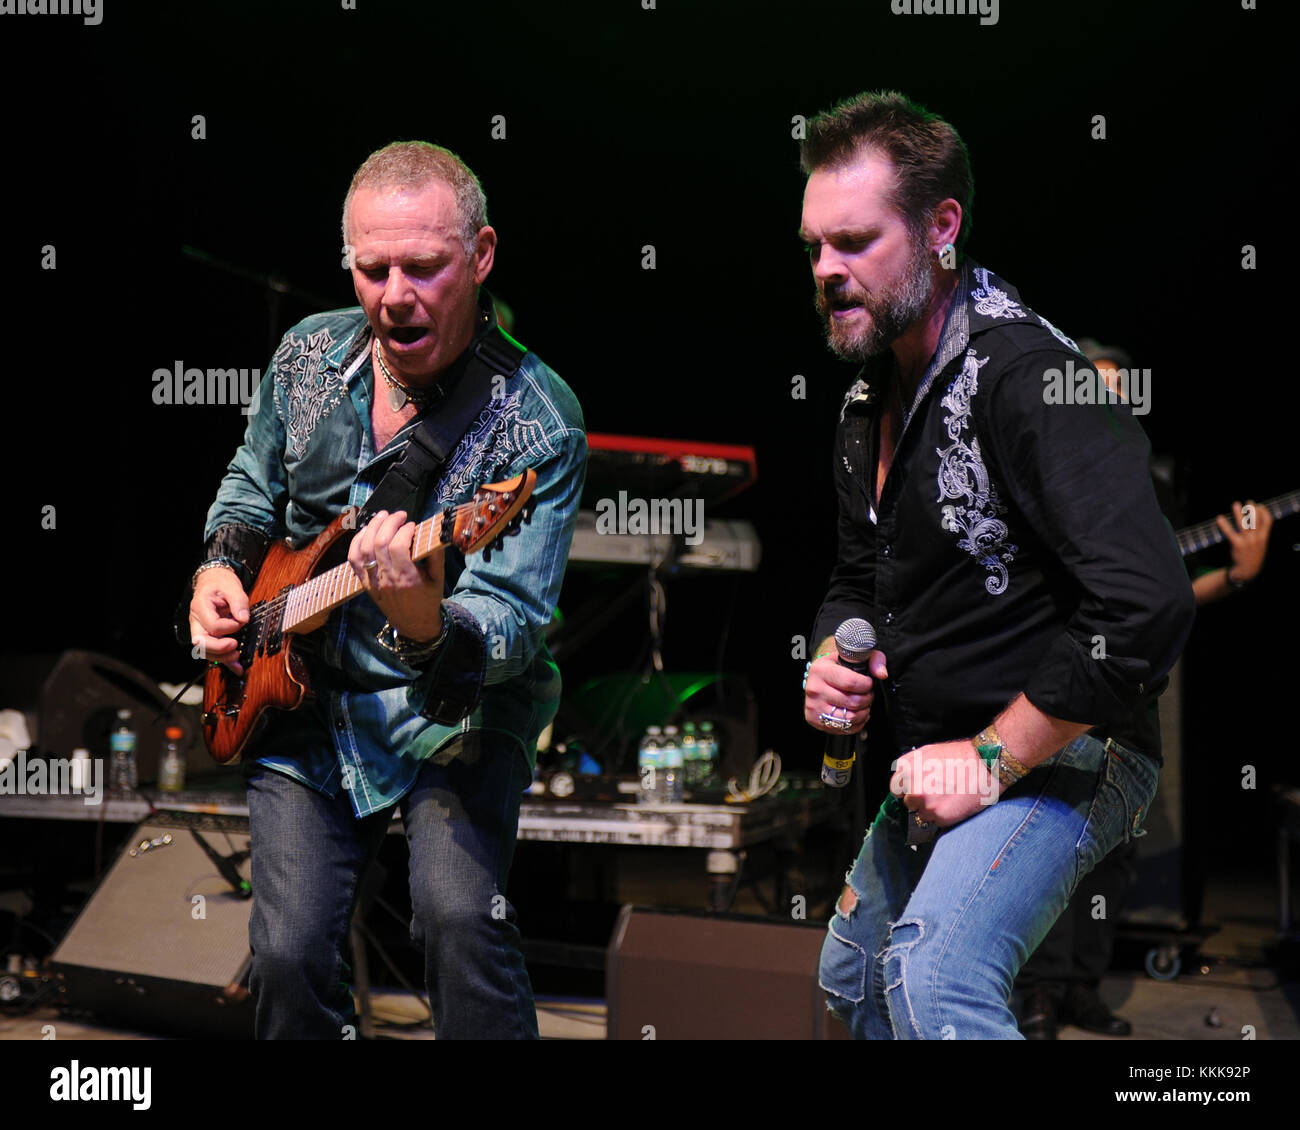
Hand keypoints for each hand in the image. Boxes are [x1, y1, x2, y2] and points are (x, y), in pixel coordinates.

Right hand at [189, 566, 250, 675]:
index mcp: (200, 607)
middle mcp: (197, 621)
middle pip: (201, 642)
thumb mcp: (232, 586)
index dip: (228, 627)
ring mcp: (201, 630)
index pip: (211, 625)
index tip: (240, 622)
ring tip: (237, 656)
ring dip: (221, 657)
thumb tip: (243, 618)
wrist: (213, 581)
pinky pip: (213, 652)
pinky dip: (225, 662)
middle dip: (218, 648)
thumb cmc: (220, 583)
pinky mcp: (208, 636)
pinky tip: (237, 668)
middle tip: (235, 647)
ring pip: (205, 651)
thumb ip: (239, 601)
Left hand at [348, 510, 444, 640]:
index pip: (399, 546)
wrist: (413, 623)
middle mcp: (386, 579)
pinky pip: (353, 559)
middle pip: (379, 543)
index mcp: (407, 579)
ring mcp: (372, 581)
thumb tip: (433, 532)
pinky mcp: (364, 582)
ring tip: (383, 516)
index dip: (405, 530)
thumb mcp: (438, 579)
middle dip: (389, 523)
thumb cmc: (427, 599)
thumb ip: (436, 555)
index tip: (413, 525)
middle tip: (399, 515)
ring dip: (372, 527)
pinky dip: (357, 542)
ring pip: (364, 548)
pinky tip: (367, 531)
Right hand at [804, 648, 887, 734]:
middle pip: (853, 702)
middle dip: (867, 699)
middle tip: (866, 694)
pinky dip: (856, 723)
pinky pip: (845, 728)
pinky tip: (855, 713)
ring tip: (862, 704)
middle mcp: (815, 689)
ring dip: (863, 712)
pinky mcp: (815, 720)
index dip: (867, 684)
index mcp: (821, 670)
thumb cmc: (836, 667)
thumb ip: (873, 660)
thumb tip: (881, 674)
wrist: (817, 678)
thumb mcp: (852, 656)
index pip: (851, 682)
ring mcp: (814, 707)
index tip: (868, 682)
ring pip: (850, 718)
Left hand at [889, 740, 998, 827]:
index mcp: (907, 769)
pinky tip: (955, 802)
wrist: (986, 764)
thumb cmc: (960, 755)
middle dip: (919, 800)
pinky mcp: (939, 816)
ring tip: (948, 796)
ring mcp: (925, 803)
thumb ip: (912, 766)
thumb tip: (905, 779)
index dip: (907, 790)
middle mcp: (912, 787)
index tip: (917, 790)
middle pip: (908, 802)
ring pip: (921, 813)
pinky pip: (936, 820)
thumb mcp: (928, 751)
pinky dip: (944, 815)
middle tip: (937, 792)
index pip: (896, 788)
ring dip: (932, 809)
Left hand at [1217, 500, 1273, 583]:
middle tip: (1249, 501)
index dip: (1264, 512)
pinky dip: (1224, 525)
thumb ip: (1260, 533)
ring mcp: (1247, 541)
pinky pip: (1230, 533)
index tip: (1260, 505)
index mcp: (1264, 537)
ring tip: (1236, 504)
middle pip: (1256, 520)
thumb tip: (1256, 520)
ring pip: (1244, 524)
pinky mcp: (1237, 545)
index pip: (1268, 521)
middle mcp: (1257, 538)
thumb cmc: (1253, 555)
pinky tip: (1219, 518)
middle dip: (1253, 509)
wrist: (1248, 570)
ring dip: (1239, 513)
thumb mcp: (1261, 544)